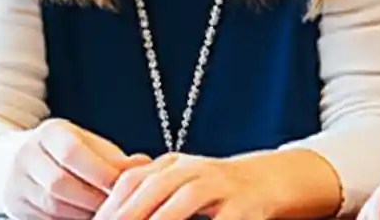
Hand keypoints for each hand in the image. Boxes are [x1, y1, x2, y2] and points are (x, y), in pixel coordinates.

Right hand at [3, 118, 149, 219]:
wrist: (20, 161)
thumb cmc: (68, 153)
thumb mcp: (89, 144)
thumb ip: (113, 156)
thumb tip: (143, 164)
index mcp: (49, 133)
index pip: (72, 152)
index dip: (101, 171)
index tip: (125, 184)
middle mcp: (27, 156)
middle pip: (60, 183)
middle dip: (94, 197)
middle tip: (120, 204)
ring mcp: (18, 183)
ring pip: (52, 205)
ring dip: (84, 213)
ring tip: (110, 213)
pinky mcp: (17, 207)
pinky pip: (46, 219)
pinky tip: (89, 218)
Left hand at [92, 153, 269, 219]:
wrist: (271, 181)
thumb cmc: (218, 190)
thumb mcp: (182, 182)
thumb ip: (151, 192)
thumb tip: (107, 214)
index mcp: (174, 164)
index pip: (133, 179)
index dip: (110, 204)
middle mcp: (195, 169)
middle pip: (153, 188)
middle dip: (126, 214)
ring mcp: (221, 186)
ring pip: (183, 202)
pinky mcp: (245, 207)